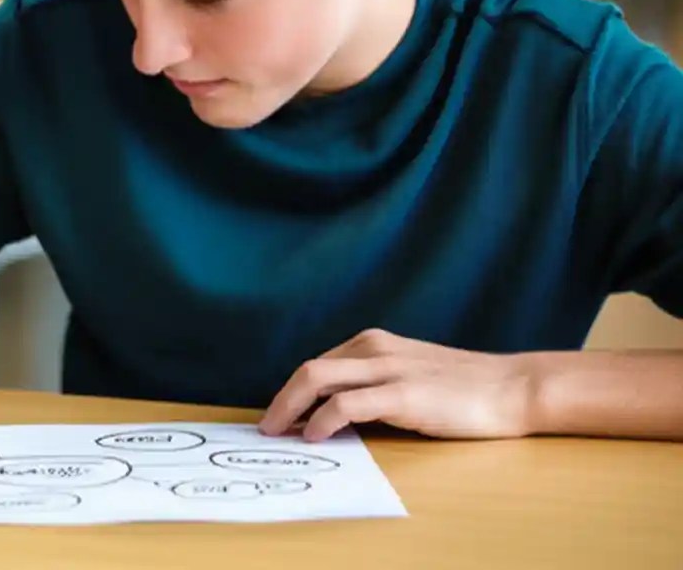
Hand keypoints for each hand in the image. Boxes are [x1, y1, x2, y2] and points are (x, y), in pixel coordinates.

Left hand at [258, 328, 532, 441]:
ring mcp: (388, 369)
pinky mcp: (402, 395)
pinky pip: (346, 404)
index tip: (281, 416)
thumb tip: (333, 413)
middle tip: (266, 427)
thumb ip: (373, 385)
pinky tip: (315, 435)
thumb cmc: (464, 387)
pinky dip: (322, 419)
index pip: (319, 366)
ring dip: (290, 408)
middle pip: (308, 370)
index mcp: (374, 343)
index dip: (293, 392)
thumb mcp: (409, 374)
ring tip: (279, 433)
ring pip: (317, 380)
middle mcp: (375, 349)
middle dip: (281, 400)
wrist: (513, 387)